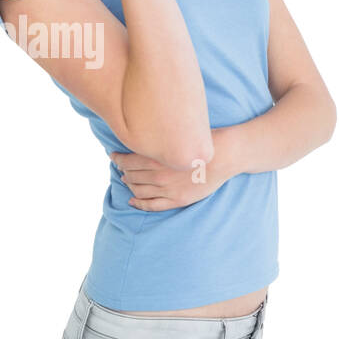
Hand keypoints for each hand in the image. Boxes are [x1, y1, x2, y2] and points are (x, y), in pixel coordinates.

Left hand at [111, 130, 235, 210]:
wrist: (225, 156)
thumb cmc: (200, 141)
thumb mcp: (176, 134)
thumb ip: (158, 138)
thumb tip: (142, 133)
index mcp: (156, 158)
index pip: (127, 161)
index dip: (118, 160)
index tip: (114, 156)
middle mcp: (159, 175)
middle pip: (132, 176)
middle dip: (123, 172)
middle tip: (120, 168)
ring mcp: (167, 189)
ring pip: (139, 190)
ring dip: (130, 185)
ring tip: (126, 181)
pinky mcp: (177, 200)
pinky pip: (152, 206)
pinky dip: (139, 204)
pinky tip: (132, 201)